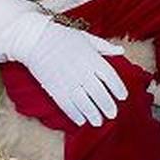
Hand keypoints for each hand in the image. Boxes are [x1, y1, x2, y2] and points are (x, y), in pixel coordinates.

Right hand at [0, 12, 126, 126]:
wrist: (36, 39)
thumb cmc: (63, 36)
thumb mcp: (86, 37)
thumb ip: (104, 46)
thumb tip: (121, 50)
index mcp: (92, 58)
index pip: (110, 76)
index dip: (118, 88)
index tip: (123, 97)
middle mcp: (82, 71)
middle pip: (99, 93)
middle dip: (107, 105)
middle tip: (113, 115)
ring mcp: (67, 81)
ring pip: (84, 102)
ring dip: (92, 114)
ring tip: (99, 122)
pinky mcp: (54, 88)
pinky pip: (66, 105)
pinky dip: (74, 114)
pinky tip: (81, 121)